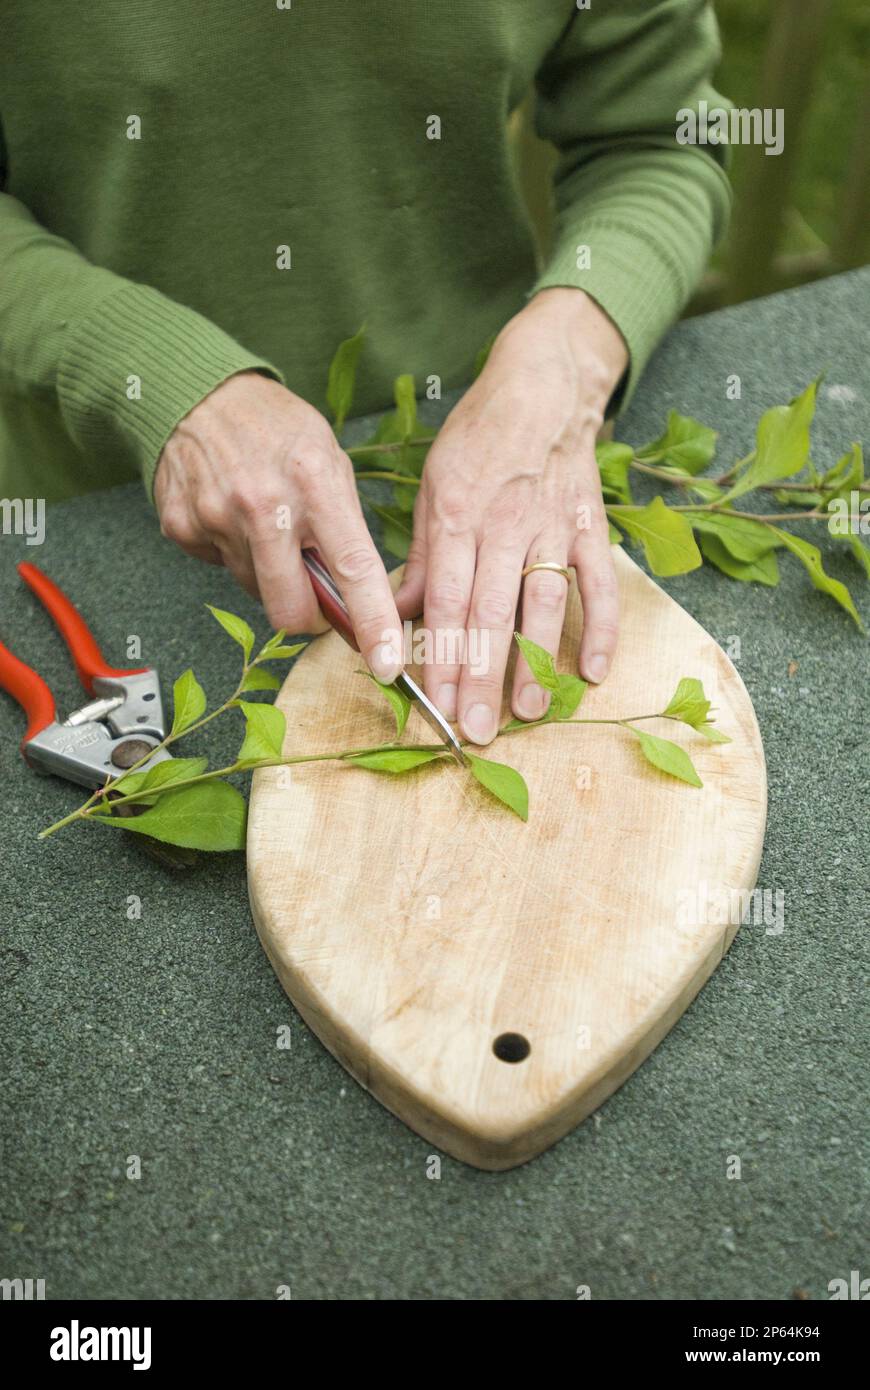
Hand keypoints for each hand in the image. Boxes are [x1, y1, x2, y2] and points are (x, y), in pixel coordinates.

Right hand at [154, 372, 402, 681]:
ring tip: (265, 526)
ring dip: (268, 574)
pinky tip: (232, 515)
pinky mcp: (183, 527)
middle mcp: (264, 504)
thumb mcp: (329, 460)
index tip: (386, 664)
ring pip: (255, 589)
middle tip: (312, 600)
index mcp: (315, 483)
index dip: (371, 622)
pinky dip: (231, 553)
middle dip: (306, 618)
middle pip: (289, 608)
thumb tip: (353, 596)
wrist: (200, 393)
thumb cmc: (277, 429)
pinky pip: (219, 568)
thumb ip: (343, 527)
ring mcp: (217, 517)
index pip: (353, 569)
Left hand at [395, 288, 628, 743]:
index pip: (446, 601)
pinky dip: (602, 627)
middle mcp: (504, 526)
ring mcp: (552, 528)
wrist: (542, 384)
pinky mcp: (590, 527)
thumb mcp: (434, 483)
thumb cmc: (479, 436)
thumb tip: (403, 610)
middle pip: (490, 615)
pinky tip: (595, 671)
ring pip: (542, 606)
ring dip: (535, 663)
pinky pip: (600, 583)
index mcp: (457, 516)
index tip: (434, 703)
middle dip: (481, 677)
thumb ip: (423, 553)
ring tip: (527, 714)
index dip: (440, 656)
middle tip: (475, 731)